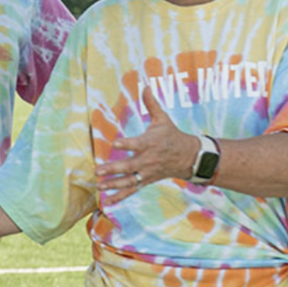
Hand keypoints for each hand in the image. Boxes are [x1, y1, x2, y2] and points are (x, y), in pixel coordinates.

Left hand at [94, 87, 199, 205]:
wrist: (189, 157)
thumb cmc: (171, 135)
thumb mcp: (162, 119)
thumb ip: (151, 103)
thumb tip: (145, 84)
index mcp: (150, 143)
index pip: (137, 144)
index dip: (127, 143)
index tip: (116, 142)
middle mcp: (147, 160)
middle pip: (129, 166)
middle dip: (113, 169)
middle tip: (98, 171)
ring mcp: (146, 172)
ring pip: (129, 181)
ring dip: (113, 185)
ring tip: (99, 187)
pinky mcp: (146, 180)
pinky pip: (132, 190)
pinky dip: (120, 197)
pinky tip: (107, 202)